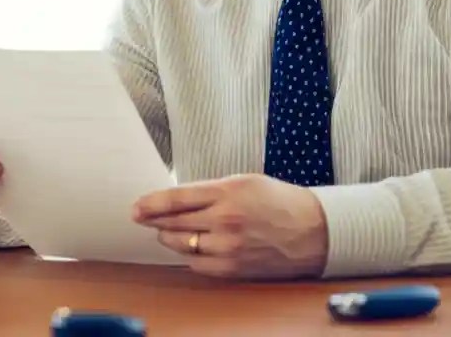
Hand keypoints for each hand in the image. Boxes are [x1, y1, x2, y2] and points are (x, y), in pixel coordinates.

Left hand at [132, 174, 328, 279]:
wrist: (313, 232)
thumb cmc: (278, 201)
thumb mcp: (244, 182)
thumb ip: (210, 190)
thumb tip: (176, 198)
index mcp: (228, 193)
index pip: (177, 199)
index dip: (151, 203)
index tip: (136, 207)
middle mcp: (226, 221)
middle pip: (174, 222)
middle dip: (153, 220)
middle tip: (142, 218)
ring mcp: (229, 248)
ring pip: (182, 244)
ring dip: (168, 237)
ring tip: (165, 231)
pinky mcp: (233, 269)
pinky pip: (197, 264)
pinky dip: (188, 255)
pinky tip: (189, 246)